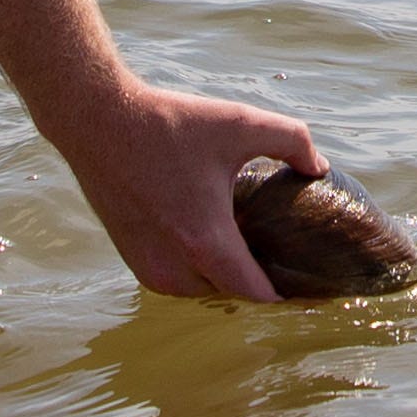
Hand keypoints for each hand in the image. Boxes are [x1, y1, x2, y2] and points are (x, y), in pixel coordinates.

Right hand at [44, 78, 327, 300]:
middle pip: (232, 293)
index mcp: (205, 242)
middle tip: (286, 254)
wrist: (98, 121)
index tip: (313, 285)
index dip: (289, 294)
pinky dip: (199, 268)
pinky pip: (179, 280)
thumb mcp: (241, 122)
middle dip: (258, 280)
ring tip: (252, 244)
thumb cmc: (169, 123)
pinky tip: (214, 239)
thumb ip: (293, 141)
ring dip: (226, 274)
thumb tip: (318, 169)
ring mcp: (150, 269)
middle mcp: (174, 268)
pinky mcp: (134, 262)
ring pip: (204, 290)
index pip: (257, 294)